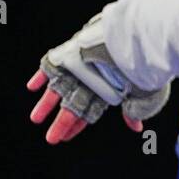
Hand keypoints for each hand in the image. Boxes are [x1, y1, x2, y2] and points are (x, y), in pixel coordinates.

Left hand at [27, 14, 170, 144]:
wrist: (135, 40)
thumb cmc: (144, 68)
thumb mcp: (147, 96)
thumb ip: (137, 111)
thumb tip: (136, 127)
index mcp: (110, 89)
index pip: (89, 111)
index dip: (77, 125)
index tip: (65, 137)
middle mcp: (93, 79)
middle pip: (73, 104)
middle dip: (62, 122)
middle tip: (51, 138)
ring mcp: (80, 67)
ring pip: (59, 88)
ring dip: (46, 104)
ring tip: (36, 119)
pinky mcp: (70, 54)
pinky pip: (51, 66)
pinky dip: (41, 76)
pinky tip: (32, 87)